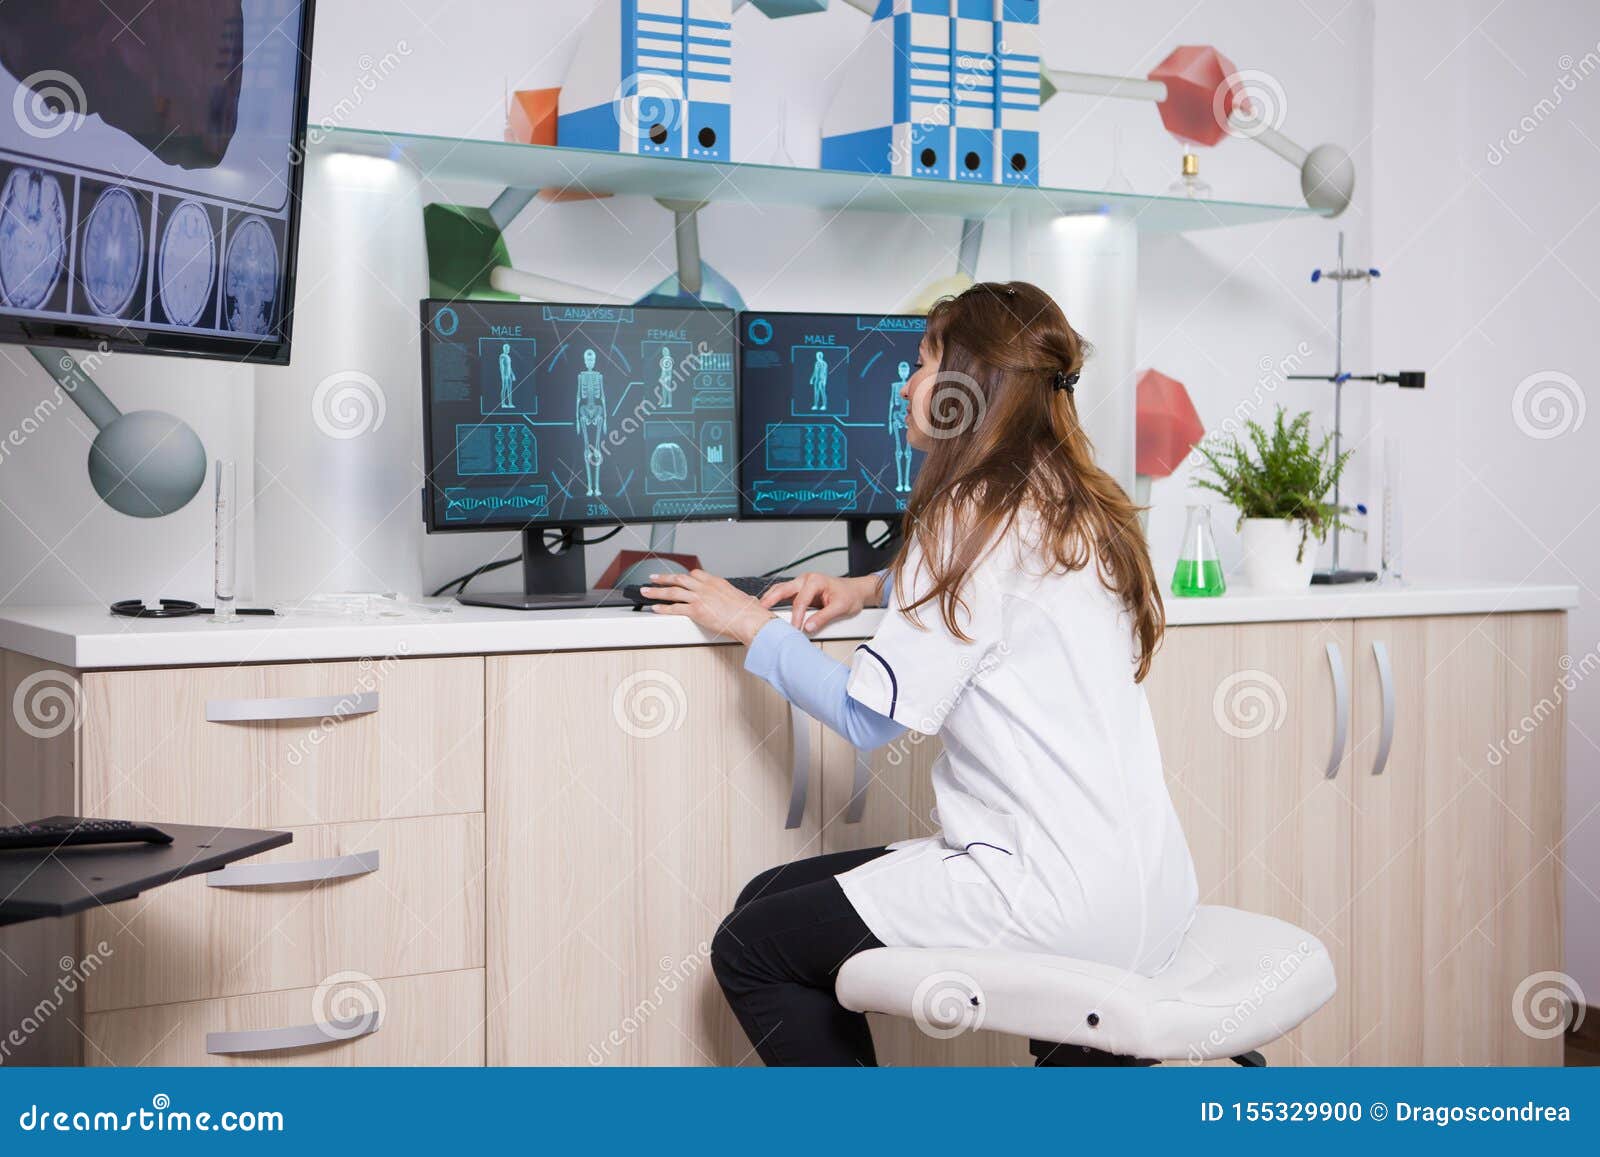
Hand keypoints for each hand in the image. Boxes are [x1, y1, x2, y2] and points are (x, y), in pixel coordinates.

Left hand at [642, 570, 772, 644]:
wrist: (751, 619)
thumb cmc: (749, 612)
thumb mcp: (741, 598)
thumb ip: (732, 599)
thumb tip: (737, 603)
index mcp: (716, 582)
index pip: (695, 575)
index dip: (683, 576)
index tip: (677, 578)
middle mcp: (706, 587)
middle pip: (680, 579)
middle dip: (664, 578)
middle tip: (654, 578)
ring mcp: (701, 598)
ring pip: (673, 591)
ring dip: (657, 591)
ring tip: (646, 591)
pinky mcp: (697, 611)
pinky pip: (676, 608)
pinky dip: (663, 608)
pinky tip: (656, 608)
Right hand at [759, 571, 877, 634]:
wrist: (857, 591)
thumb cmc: (850, 595)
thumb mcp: (840, 607)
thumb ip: (823, 617)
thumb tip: (808, 627)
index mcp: (815, 581)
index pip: (800, 601)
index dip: (796, 617)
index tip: (794, 629)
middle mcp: (806, 579)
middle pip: (783, 589)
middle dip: (770, 599)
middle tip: (759, 610)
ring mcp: (802, 584)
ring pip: (781, 590)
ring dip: (770, 598)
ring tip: (760, 609)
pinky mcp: (801, 590)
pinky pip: (786, 594)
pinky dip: (776, 600)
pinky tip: (770, 608)